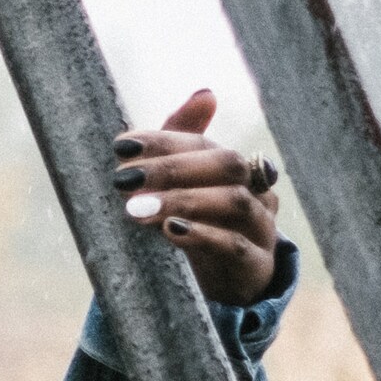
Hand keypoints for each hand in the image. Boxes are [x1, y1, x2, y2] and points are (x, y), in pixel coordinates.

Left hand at [114, 86, 279, 306]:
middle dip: (171, 169)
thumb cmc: (199, 224)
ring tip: (137, 208)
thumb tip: (207, 92)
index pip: (203, 143)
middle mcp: (254, 190)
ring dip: (181, 200)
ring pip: (232, 202)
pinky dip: (201, 235)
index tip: (120, 147)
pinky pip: (235, 245)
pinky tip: (170, 230)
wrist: (225, 287)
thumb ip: (182, 143)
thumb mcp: (184, 185)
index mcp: (233, 166)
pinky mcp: (257, 265)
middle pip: (225, 165)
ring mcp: (260, 227)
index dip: (163, 142)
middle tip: (123, 179)